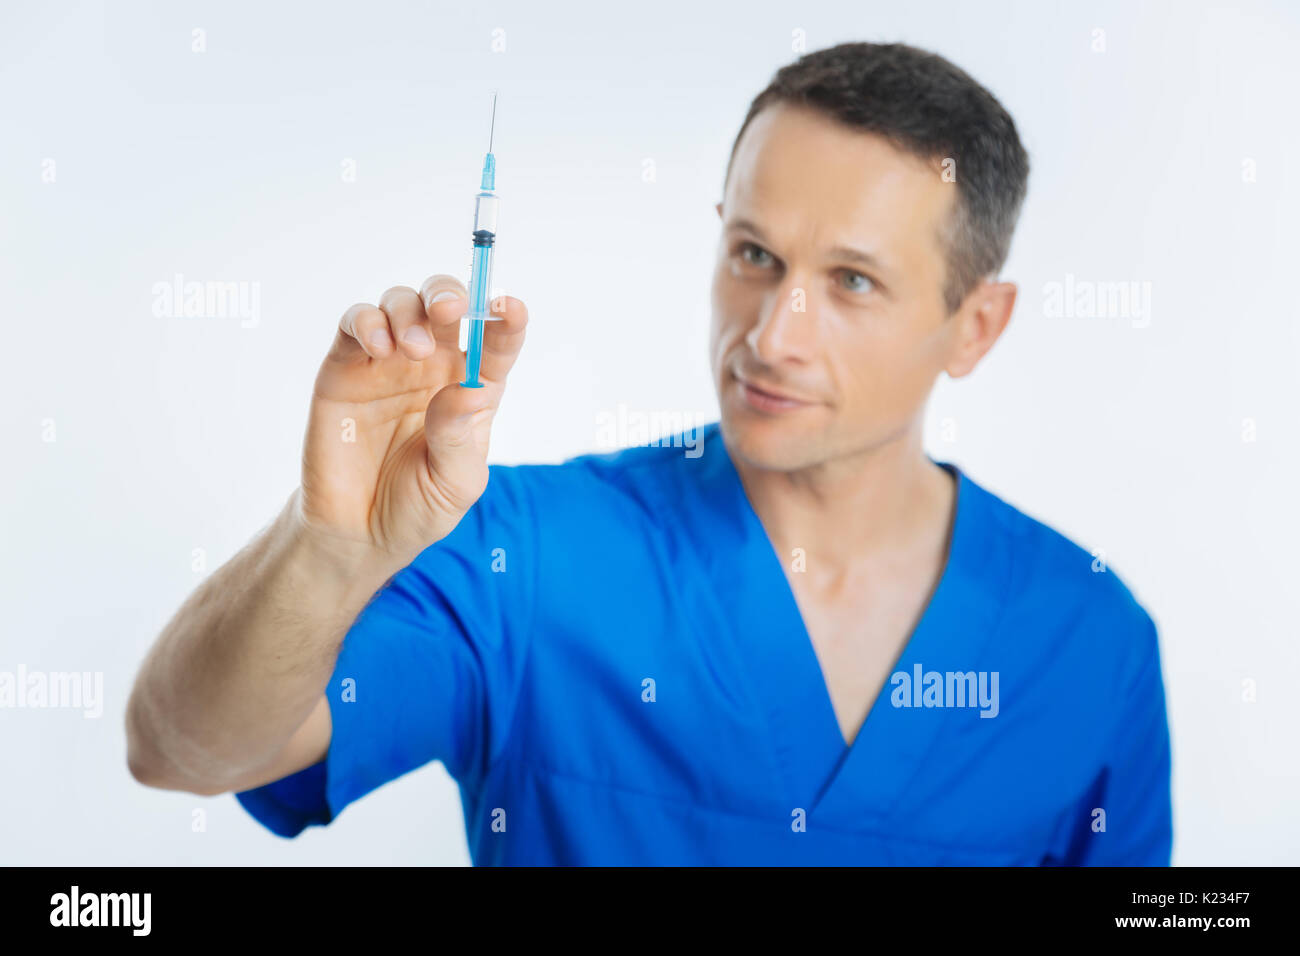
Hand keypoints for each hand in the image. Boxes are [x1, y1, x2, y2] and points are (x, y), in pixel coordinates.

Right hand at [296, 274, 526, 565]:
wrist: (358, 532)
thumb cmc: (418, 506)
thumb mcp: (454, 482)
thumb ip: (459, 436)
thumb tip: (468, 390)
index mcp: (473, 389)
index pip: (498, 342)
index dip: (507, 318)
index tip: (510, 307)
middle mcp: (434, 367)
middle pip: (447, 306)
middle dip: (451, 295)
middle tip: (451, 310)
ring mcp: (390, 362)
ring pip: (402, 304)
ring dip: (410, 311)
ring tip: (412, 348)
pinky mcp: (347, 367)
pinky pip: (355, 325)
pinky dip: (368, 322)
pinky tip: (379, 349)